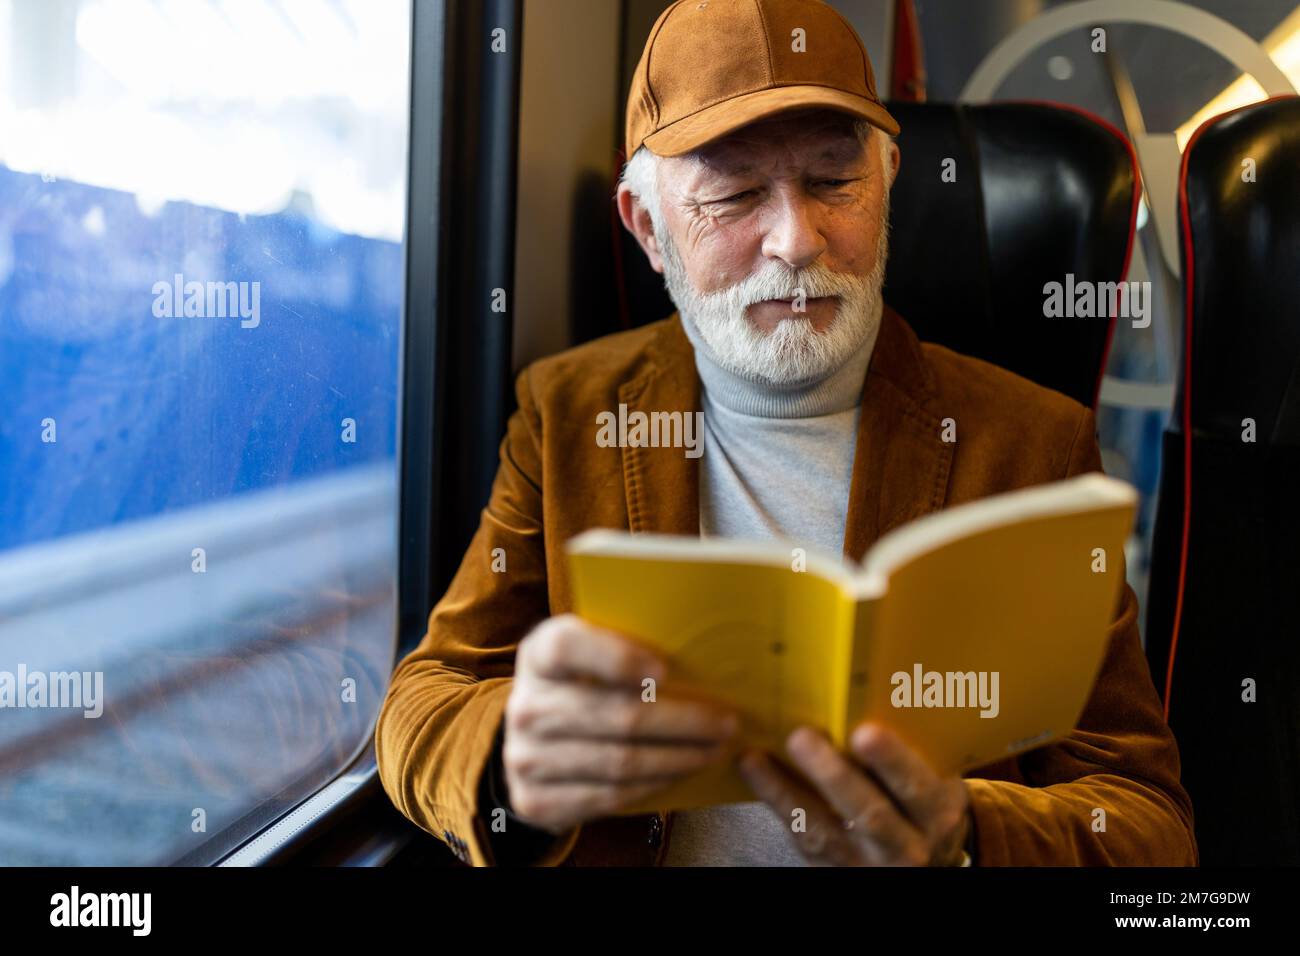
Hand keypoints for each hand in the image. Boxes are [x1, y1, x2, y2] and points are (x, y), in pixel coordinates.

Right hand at [503, 614, 740, 834]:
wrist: (533, 742)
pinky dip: (654, 785)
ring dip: (678, 758)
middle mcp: (525, 706)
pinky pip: (609, 796)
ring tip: (713, 750)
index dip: (616, 657)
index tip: (665, 670)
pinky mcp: (535, 800)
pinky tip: (680, 773)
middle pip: (615, 715)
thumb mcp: (588, 653)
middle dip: (682, 721)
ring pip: (620, 761)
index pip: (567, 647)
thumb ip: (624, 646)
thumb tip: (701, 657)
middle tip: (725, 723)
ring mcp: (526, 757)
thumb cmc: (581, 686)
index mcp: (538, 654)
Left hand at [737, 721, 971, 865]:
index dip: (892, 761)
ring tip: (756, 758)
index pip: (917, 787)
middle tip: (801, 738)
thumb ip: (912, 752)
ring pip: (824, 832)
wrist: (923, 862)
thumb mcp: (934, 782)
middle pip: (869, 813)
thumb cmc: (921, 803)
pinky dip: (775, 803)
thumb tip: (864, 690)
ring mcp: (866, 862)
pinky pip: (802, 838)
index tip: (866, 733)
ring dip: (787, 793)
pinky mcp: (833, 870)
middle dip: (833, 776)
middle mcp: (906, 844)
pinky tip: (753, 771)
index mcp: (936, 812)